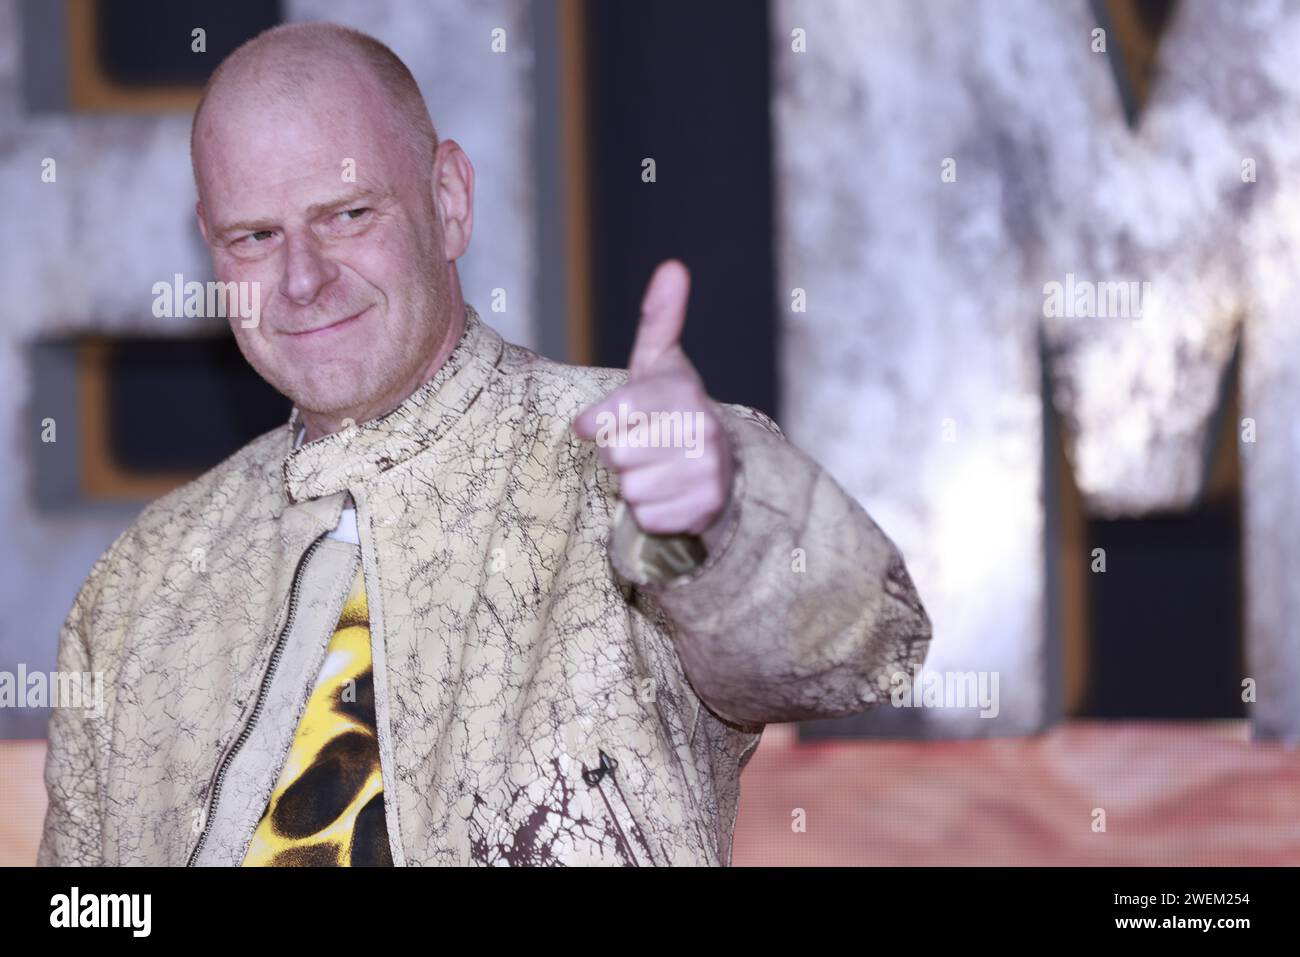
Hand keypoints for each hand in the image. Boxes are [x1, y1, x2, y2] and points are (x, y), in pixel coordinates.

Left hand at [571, 259, 734, 545]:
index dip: (596, 423)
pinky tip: (670, 493)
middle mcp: (701, 431)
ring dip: (635, 483)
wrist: (724, 467)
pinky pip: (646, 517)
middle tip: (644, 445)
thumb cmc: (675, 410)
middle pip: (615, 454)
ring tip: (659, 469)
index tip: (594, 424)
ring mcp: (706, 473)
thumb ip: (661, 318)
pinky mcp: (702, 511)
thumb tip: (673, 267)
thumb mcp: (661, 364)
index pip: (612, 416)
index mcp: (684, 392)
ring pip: (629, 489)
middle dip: (620, 453)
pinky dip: (651, 512)